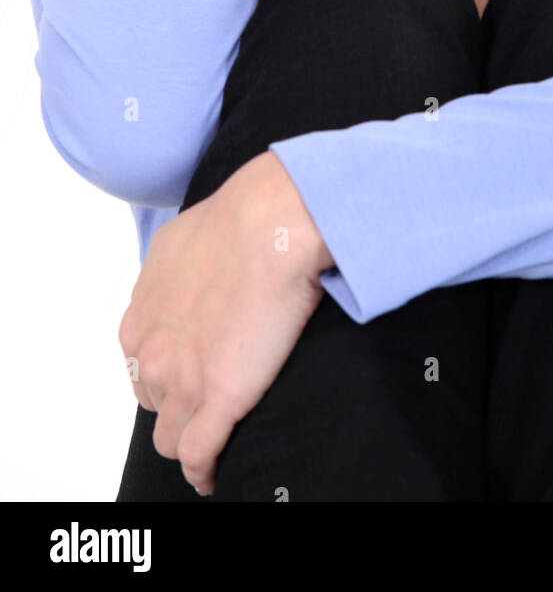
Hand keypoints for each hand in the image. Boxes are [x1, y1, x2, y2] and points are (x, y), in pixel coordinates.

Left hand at [118, 149, 333, 494]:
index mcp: (141, 318)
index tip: (189, 377)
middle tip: (211, 399)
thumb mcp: (179, 243)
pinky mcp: (219, 399)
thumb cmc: (238, 220)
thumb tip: (185, 282)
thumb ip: (172, 276)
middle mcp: (151, 354)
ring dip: (190, 439)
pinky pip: (199, 455)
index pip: (142, 369)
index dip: (167, 375)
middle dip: (177, 404)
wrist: (270, 223)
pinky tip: (214, 474)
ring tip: (215, 440)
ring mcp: (183, 381)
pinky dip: (204, 470)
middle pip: (154, 404)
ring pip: (171, 438)